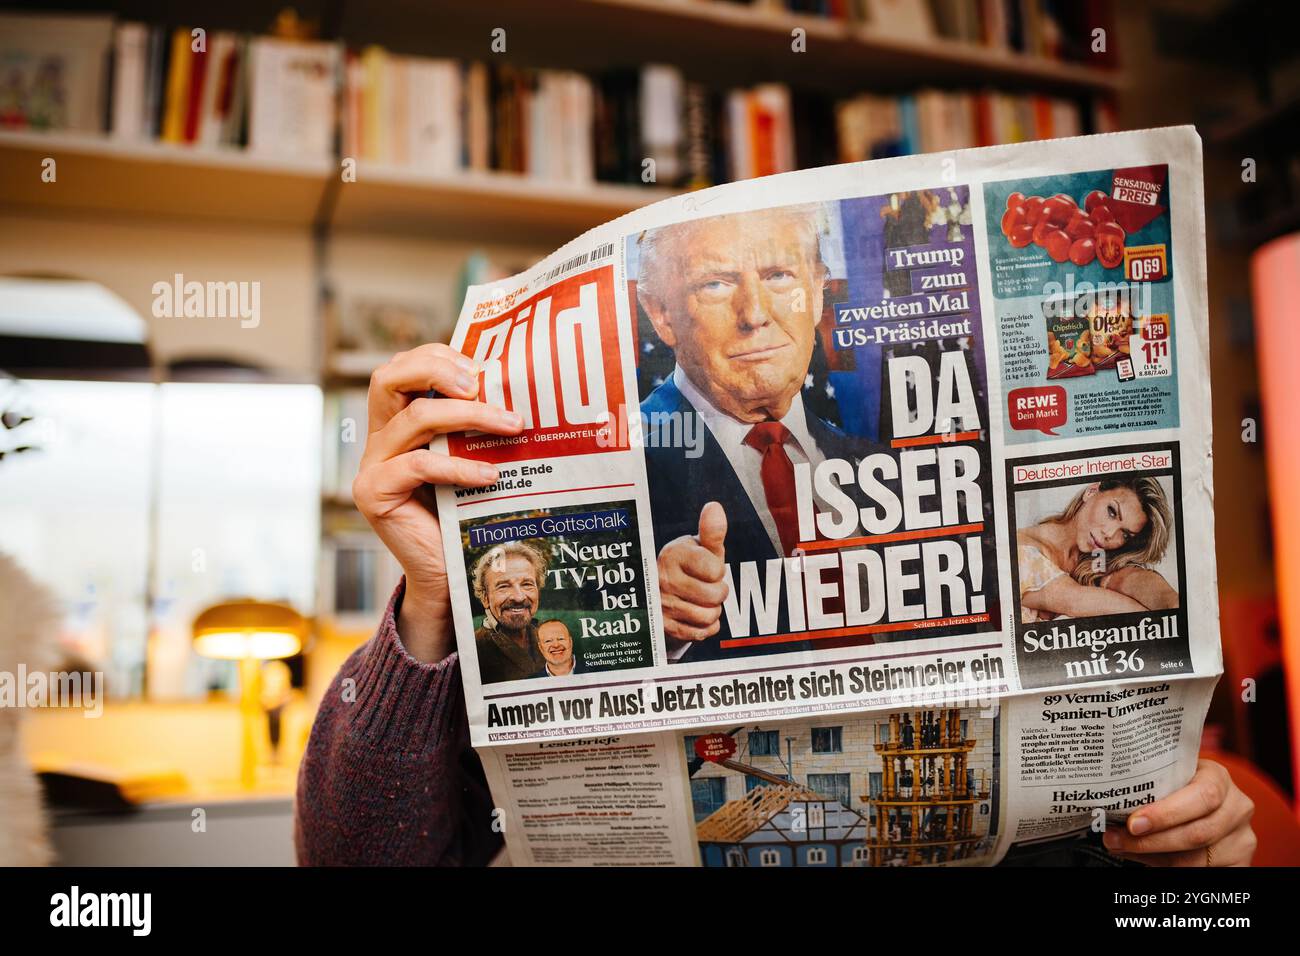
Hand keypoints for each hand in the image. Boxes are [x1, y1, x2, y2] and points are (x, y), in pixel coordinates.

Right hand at [352, 344, 523, 662]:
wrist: (449, 575)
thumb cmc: (468, 514)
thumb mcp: (473, 459)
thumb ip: (477, 427)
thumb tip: (523, 390)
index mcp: (398, 420)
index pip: (407, 366)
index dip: (442, 356)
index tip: (487, 367)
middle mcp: (379, 437)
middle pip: (390, 376)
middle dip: (438, 368)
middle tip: (483, 381)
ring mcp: (372, 465)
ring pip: (415, 418)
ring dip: (469, 416)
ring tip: (512, 426)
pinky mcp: (375, 494)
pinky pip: (418, 465)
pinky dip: (458, 466)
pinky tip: (490, 476)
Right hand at [657, 502, 728, 653]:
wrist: (664, 590)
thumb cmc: (690, 565)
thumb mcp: (701, 548)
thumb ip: (711, 531)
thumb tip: (714, 507)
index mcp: (672, 555)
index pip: (715, 570)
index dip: (718, 570)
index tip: (707, 567)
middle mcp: (662, 580)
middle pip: (715, 595)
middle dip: (719, 592)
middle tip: (707, 586)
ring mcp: (661, 605)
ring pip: (709, 616)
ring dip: (713, 611)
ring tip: (701, 600)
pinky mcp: (664, 628)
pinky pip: (701, 633)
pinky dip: (706, 627)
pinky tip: (697, 615)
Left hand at [1102, 759, 1255, 865]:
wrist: (1205, 803)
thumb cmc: (1179, 788)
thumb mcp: (1170, 780)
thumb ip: (1149, 792)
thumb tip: (1109, 820)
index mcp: (1218, 778)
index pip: (1201, 796)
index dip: (1167, 813)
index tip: (1134, 823)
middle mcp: (1237, 806)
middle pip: (1197, 833)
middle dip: (1152, 841)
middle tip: (1118, 841)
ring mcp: (1242, 836)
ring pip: (1197, 859)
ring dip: (1155, 857)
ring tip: (1125, 850)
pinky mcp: (1241, 861)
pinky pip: (1204, 872)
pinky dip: (1170, 868)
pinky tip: (1148, 860)